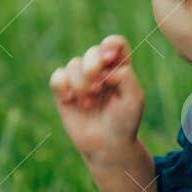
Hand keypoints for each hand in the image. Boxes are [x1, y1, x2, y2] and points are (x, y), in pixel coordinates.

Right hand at [50, 34, 144, 166]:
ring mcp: (81, 81)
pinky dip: (62, 84)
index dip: (111, 44)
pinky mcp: (64, 93)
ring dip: (81, 83)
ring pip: (74, 64)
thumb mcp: (134, 100)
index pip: (115, 44)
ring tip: (88, 104)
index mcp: (119, 68)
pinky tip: (70, 98)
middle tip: (97, 88)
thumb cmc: (124, 123)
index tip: (109, 58)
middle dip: (93, 66)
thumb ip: (126, 77)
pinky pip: (57, 76)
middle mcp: (100, 71)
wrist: (107, 147)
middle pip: (93, 52)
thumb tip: (106, 70)